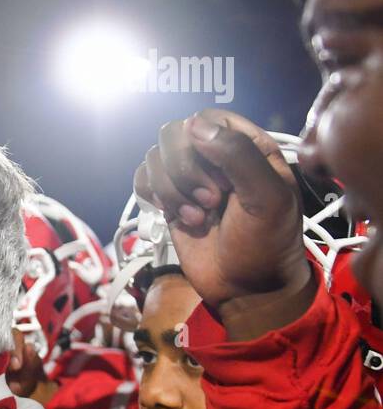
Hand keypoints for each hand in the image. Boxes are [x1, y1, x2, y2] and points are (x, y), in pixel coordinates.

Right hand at [136, 109, 312, 338]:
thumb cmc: (266, 243)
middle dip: (184, 170)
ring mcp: (189, 179)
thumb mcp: (267, 198)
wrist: (247, 289)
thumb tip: (193, 125)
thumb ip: (237, 155)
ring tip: (198, 218)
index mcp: (248, 147)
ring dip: (171, 190)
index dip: (203, 142)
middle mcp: (215, 157)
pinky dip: (151, 195)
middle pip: (174, 135)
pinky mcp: (168, 200)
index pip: (209, 118)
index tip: (220, 177)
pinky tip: (175, 217)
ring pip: (155, 158)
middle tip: (211, 201)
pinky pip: (142, 178)